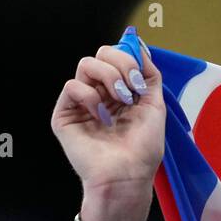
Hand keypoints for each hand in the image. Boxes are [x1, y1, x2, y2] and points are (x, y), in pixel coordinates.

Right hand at [51, 29, 165, 220]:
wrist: (127, 175)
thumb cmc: (143, 149)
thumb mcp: (155, 107)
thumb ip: (149, 75)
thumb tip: (139, 45)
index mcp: (122, 93)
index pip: (118, 58)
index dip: (129, 59)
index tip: (140, 79)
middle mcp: (101, 95)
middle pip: (101, 55)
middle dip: (120, 64)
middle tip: (131, 88)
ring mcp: (82, 103)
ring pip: (86, 64)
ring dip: (107, 76)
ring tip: (120, 100)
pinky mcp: (65, 114)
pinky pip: (72, 86)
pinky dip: (90, 96)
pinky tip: (101, 117)